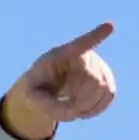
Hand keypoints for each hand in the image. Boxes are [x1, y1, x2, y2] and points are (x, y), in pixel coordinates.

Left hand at [4, 22, 116, 139]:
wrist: (46, 89)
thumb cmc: (36, 87)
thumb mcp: (29, 96)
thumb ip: (43, 104)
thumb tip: (71, 112)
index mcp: (60, 54)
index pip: (80, 44)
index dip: (95, 36)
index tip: (109, 26)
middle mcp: (84, 56)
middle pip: (93, 81)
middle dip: (79, 100)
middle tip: (63, 110)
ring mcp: (99, 66)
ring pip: (104, 89)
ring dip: (86, 106)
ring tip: (69, 108)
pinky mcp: (107, 79)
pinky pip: (109, 96)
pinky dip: (95, 109)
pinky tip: (81, 110)